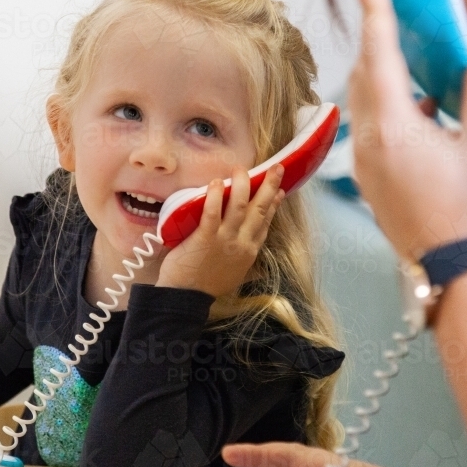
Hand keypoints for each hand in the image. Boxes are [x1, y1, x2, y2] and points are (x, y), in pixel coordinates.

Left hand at [156, 164, 284, 297]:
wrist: (186, 298)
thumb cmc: (207, 284)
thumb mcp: (235, 273)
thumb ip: (244, 258)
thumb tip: (253, 251)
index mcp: (249, 252)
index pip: (265, 223)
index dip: (274, 205)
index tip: (280, 190)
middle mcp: (241, 244)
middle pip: (259, 209)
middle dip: (269, 186)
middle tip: (276, 168)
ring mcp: (224, 240)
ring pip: (239, 207)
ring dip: (242, 185)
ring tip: (241, 169)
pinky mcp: (204, 238)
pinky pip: (212, 213)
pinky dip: (215, 196)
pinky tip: (217, 182)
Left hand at [349, 0, 466, 259]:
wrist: (449, 266)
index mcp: (393, 126)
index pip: (379, 54)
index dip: (375, 12)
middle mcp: (368, 140)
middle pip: (364, 75)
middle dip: (374, 40)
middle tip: (385, 11)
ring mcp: (364, 161)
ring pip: (363, 102)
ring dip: (380, 75)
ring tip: (406, 58)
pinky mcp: (368, 177)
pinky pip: (369, 127)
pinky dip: (386, 107)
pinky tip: (417, 110)